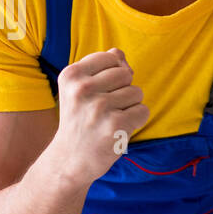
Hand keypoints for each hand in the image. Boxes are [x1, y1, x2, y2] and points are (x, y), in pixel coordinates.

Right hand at [53, 48, 148, 184]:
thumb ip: (99, 67)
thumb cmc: (80, 120)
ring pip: (136, 92)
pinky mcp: (115, 126)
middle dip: (122, 90)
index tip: (98, 92)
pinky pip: (143, 111)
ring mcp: (99, 107)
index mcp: (71, 75)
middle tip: (103, 110)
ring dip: (129, 107)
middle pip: (126, 74)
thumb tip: (118, 53)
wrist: (69, 160)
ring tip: (108, 121)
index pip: (112, 57)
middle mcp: (83, 89)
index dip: (113, 74)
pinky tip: (117, 131)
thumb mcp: (79, 89)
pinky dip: (136, 122)